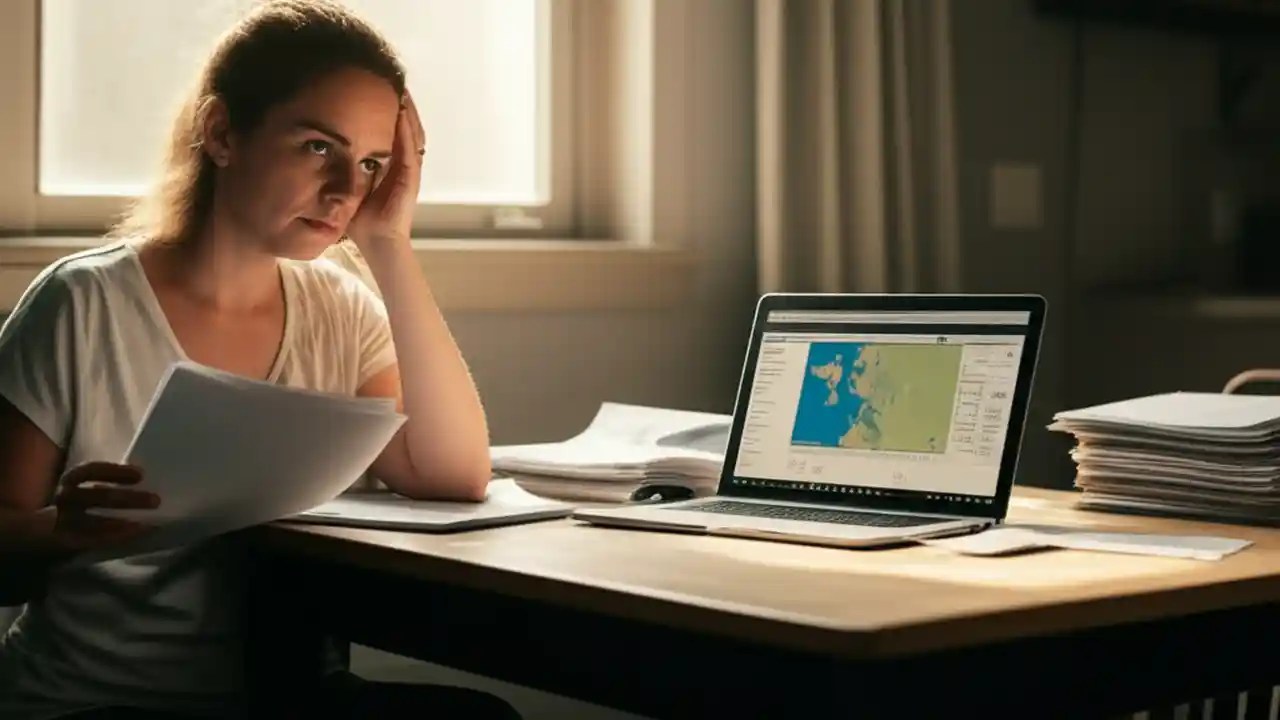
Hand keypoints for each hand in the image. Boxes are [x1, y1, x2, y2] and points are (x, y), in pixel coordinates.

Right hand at [51, 462, 158, 553]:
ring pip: (92, 522)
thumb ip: (107, 484)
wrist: (41, 532)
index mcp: (70, 482)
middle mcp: (63, 500)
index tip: (140, 474)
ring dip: (123, 522)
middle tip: (155, 500)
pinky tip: (136, 534)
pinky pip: (93, 541)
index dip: (113, 472)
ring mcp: (61, 522)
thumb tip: (145, 481)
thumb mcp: (87, 489)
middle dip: (126, 498)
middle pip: (94, 497)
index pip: (88, 472)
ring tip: (147, 524)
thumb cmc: (75, 504)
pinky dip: (117, 537)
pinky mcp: (65, 542)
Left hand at [347, 90, 426, 254]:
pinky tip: (400, 112)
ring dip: (407, 112)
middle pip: (406, 126)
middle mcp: (403, 163)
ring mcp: (409, 169)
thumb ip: (341, 166)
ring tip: (400, 90)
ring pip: (412, 132)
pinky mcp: (411, 177)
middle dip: (401, 104)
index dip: (389, 110)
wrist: (375, 241)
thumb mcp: (348, 183)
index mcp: (390, 163)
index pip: (393, 130)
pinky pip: (410, 148)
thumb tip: (318, 148)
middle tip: (393, 80)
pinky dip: (406, 130)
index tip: (378, 88)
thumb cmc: (360, 218)